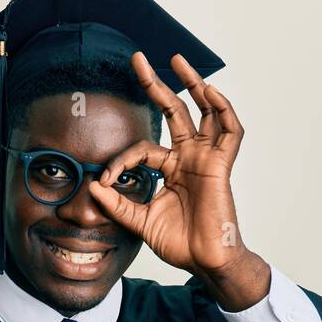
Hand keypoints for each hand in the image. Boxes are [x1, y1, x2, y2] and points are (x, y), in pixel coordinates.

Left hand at [88, 52, 269, 308]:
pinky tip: (209, 91)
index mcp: (170, 169)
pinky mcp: (221, 166)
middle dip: (157, 85)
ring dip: (194, 85)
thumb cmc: (179, 243)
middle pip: (175, 111)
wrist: (204, 261)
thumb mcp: (140, 221)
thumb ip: (117, 204)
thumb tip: (92, 186)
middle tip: (139, 59)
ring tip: (178, 61)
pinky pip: (229, 132)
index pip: (142, 149)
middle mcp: (188, 158)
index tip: (106, 178)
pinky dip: (223, 109)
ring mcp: (206, 159)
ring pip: (204, 112)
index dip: (121, 160)